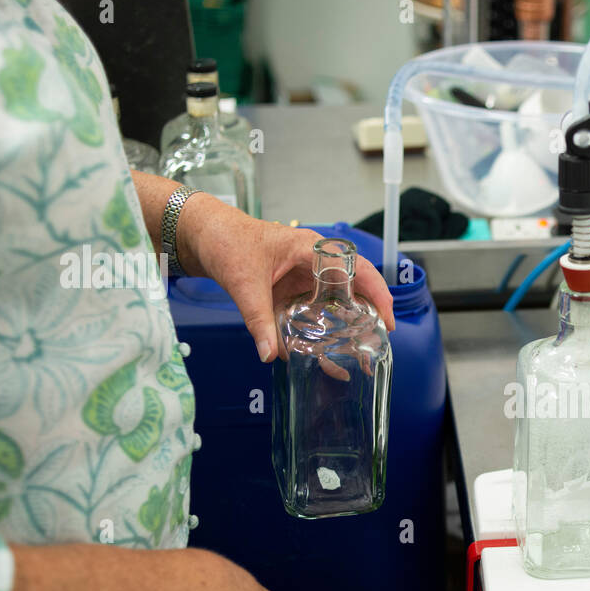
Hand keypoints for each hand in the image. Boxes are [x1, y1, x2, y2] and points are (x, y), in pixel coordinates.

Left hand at [179, 195, 394, 362]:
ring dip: (346, 327)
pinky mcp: (290, 290)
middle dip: (368, 317)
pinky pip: (312, 312)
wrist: (203, 235)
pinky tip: (322, 354)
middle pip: (353, 290)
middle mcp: (313, 263)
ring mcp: (303, 277)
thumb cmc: (226, 242)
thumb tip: (270, 355)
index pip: (358, 270)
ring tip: (357, 355)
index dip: (378, 295)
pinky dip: (319, 331)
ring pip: (334, 303)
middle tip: (376, 345)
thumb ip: (258, 320)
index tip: (387, 321)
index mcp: (311, 250)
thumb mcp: (244, 283)